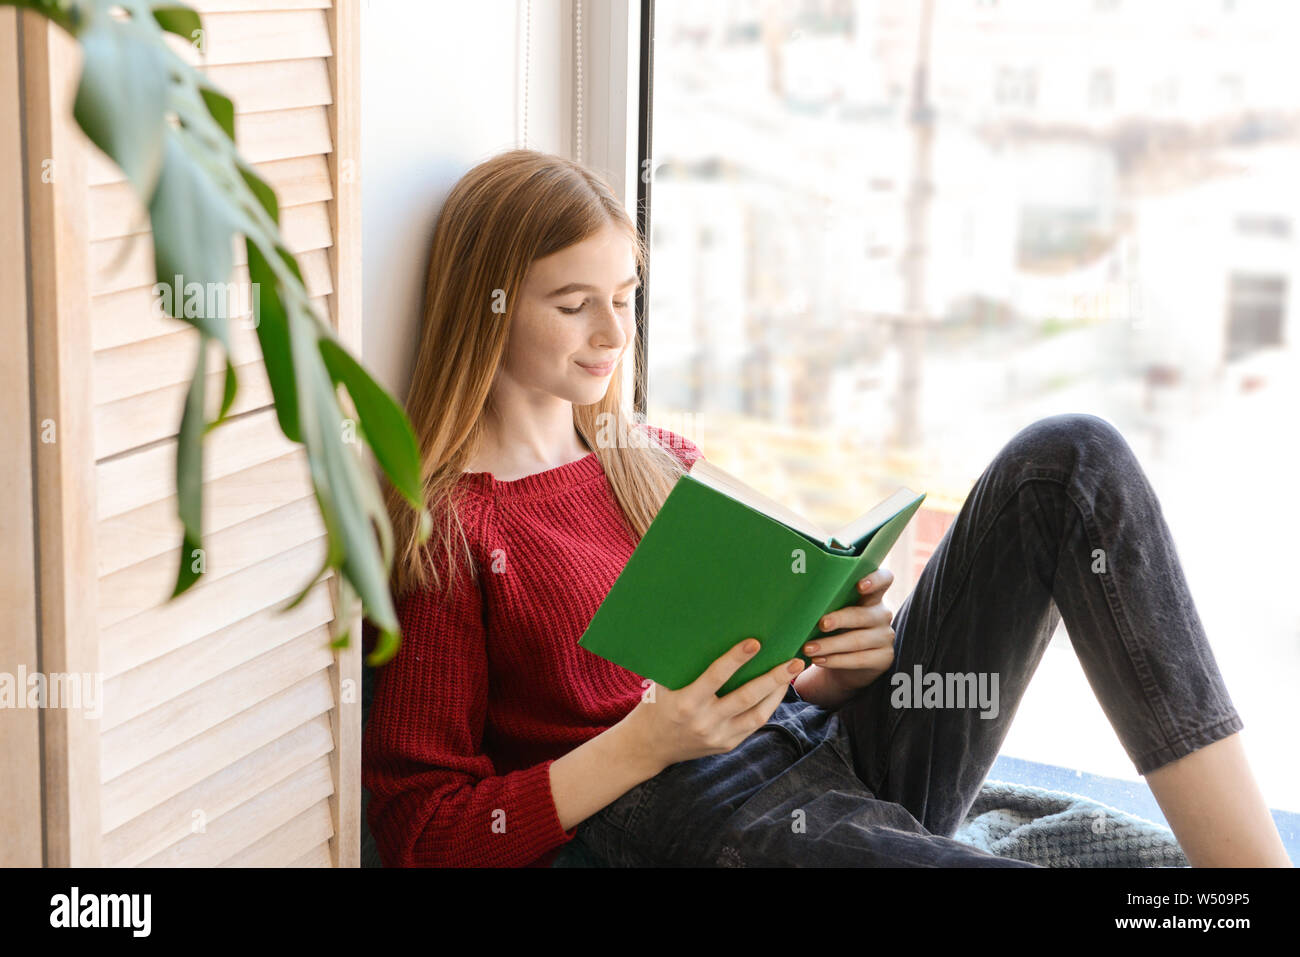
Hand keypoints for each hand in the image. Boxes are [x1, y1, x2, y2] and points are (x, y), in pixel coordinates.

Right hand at [620, 638, 804, 772]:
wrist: (649, 746)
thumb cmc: (657, 704)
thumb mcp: (664, 683)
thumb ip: (686, 665)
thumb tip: (710, 631)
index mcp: (686, 702)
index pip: (715, 677)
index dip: (736, 659)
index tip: (755, 643)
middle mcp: (704, 722)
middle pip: (746, 697)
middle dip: (773, 678)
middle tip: (793, 661)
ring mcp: (718, 736)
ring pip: (757, 714)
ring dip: (777, 692)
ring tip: (791, 672)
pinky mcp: (727, 744)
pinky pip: (753, 724)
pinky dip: (768, 706)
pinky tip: (777, 690)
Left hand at [801, 568, 895, 698]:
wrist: (847, 663)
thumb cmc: (835, 629)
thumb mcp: (833, 612)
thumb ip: (825, 602)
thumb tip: (794, 595)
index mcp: (871, 596)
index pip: (884, 579)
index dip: (875, 580)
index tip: (859, 585)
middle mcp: (882, 614)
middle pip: (864, 615)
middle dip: (840, 619)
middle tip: (821, 624)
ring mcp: (885, 636)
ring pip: (858, 640)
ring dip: (831, 644)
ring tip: (808, 648)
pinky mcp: (883, 658)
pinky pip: (859, 659)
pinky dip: (836, 660)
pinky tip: (819, 659)